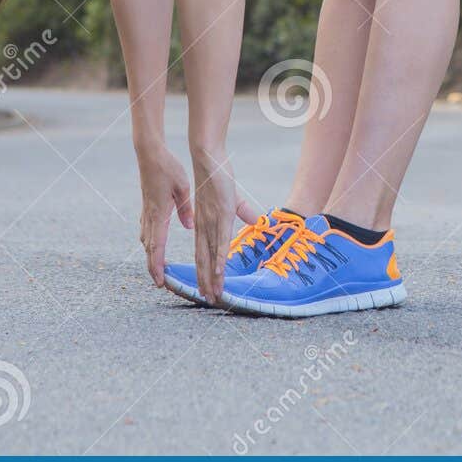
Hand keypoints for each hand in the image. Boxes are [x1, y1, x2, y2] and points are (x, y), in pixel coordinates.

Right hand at [136, 143, 193, 287]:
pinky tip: (152, 245)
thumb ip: (186, 208)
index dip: (158, 265)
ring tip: (158, 270)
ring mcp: (146, 212)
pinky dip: (150, 242)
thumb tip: (189, 226)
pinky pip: (147, 230)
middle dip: (154, 268)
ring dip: (151, 256)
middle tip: (160, 284)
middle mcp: (150, 216)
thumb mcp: (183, 187)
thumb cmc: (168, 168)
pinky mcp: (146, 207)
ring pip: (147, 240)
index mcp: (159, 214)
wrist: (149, 154)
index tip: (161, 281)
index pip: (157, 246)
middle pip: (150, 249)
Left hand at [190, 148, 257, 303]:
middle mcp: (204, 228)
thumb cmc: (219, 177)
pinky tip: (219, 275)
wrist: (208, 161)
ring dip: (211, 278)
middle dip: (205, 282)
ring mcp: (211, 224)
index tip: (205, 288)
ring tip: (213, 295)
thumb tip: (257, 220)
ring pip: (211, 257)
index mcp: (204, 225)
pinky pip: (220, 245)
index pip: (203, 253)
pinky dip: (219, 261)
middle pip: (204, 261)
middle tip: (208, 300)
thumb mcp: (232, 199)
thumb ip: (244, 211)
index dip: (204, 272)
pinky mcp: (220, 218)